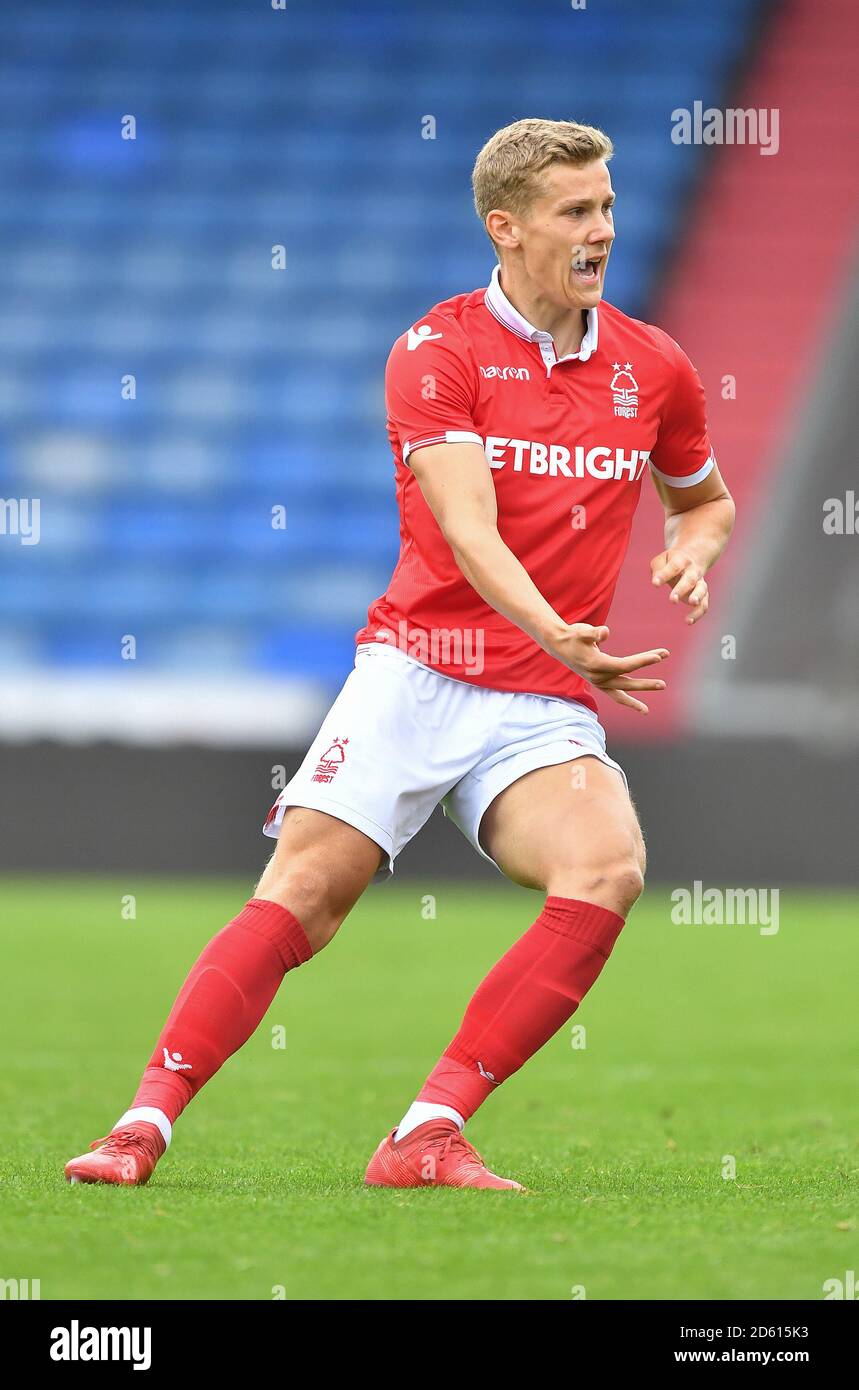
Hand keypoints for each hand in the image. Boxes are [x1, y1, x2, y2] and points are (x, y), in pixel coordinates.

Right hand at [549, 623, 668, 714]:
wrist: (559, 645)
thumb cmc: (573, 636)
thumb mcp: (582, 631)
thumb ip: (594, 632)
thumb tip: (605, 632)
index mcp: (597, 665)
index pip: (625, 665)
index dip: (643, 661)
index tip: (660, 656)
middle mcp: (598, 677)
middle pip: (626, 682)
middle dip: (646, 684)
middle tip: (663, 685)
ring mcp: (598, 682)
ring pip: (621, 693)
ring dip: (636, 697)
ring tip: (649, 707)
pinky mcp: (599, 682)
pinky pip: (615, 695)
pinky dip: (627, 701)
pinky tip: (640, 707)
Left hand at [650, 549, 708, 623]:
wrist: (695, 555)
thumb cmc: (672, 560)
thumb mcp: (662, 560)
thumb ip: (658, 569)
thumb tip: (656, 581)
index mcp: (681, 560)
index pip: (674, 567)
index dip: (664, 575)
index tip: (655, 584)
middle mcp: (693, 571)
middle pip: (690, 579)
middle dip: (682, 589)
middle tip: (672, 600)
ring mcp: (699, 582)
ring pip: (702, 590)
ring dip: (697, 597)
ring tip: (692, 603)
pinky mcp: (701, 594)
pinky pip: (703, 604)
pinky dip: (698, 613)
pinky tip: (689, 621)